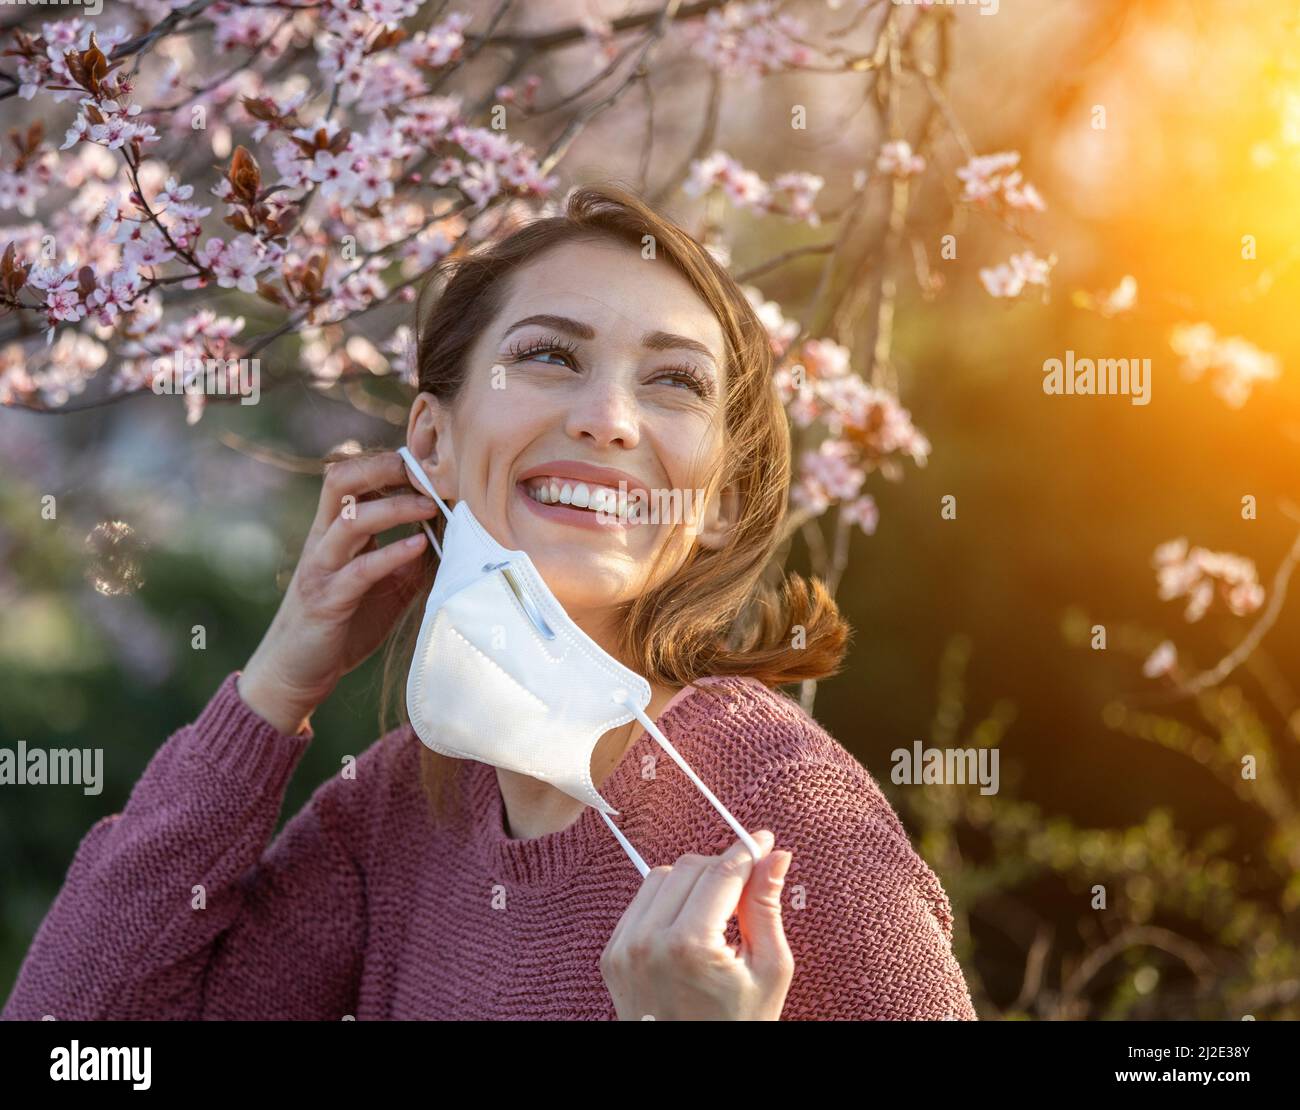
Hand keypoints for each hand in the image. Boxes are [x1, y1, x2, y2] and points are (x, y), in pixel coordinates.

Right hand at [238, 451, 440, 733]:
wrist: (295, 674)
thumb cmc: (343, 626)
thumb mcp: (385, 586)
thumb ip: (409, 559)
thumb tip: (452, 536)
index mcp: (335, 532)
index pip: (353, 477)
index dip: (389, 463)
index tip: (430, 461)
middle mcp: (323, 541)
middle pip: (341, 480)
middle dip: (384, 467)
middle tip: (427, 471)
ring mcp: (321, 569)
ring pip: (349, 519)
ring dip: (394, 507)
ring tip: (431, 506)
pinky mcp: (326, 600)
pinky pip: (358, 569)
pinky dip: (390, 553)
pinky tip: (419, 546)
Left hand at [600, 829, 795, 1019]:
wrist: (691, 1072)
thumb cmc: (738, 1024)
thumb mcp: (769, 970)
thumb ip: (767, 907)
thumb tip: (777, 856)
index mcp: (690, 946)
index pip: (721, 872)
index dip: (747, 851)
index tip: (766, 840)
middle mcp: (648, 942)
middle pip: (689, 867)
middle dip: (722, 867)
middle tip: (747, 885)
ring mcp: (623, 948)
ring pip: (660, 876)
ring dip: (692, 881)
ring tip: (718, 911)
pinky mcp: (611, 954)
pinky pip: (640, 901)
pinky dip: (666, 900)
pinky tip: (690, 922)